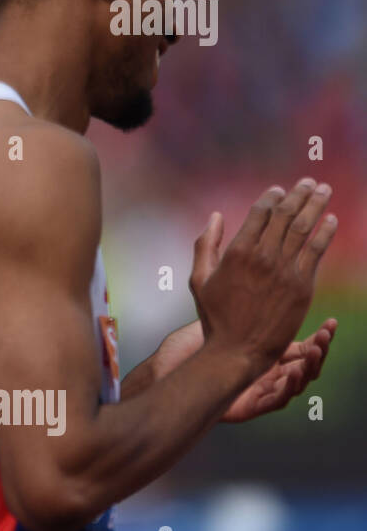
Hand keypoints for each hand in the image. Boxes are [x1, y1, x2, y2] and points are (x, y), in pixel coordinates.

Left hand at [151, 317, 335, 420]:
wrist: (167, 369)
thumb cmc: (187, 346)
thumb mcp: (218, 316)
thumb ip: (238, 301)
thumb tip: (252, 274)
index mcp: (261, 352)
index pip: (298, 345)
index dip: (316, 336)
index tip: (328, 323)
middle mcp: (264, 371)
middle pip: (304, 364)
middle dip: (320, 350)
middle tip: (326, 335)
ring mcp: (260, 390)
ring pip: (298, 383)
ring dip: (310, 368)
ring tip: (316, 352)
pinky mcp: (252, 406)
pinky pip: (280, 400)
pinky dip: (290, 386)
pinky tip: (296, 372)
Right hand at [189, 179, 336, 368]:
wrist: (238, 349)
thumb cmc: (216, 316)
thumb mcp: (199, 279)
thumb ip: (206, 244)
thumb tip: (216, 216)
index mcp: (236, 252)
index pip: (260, 213)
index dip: (272, 196)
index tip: (280, 189)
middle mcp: (261, 256)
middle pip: (285, 215)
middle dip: (299, 194)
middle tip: (309, 182)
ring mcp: (283, 270)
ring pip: (303, 228)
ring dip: (316, 205)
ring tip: (324, 190)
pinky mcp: (301, 285)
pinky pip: (316, 251)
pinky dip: (325, 232)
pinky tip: (331, 219)